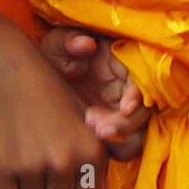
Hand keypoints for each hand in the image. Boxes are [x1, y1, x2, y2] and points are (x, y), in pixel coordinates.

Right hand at [0, 30, 106, 188]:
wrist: (7, 69)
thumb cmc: (47, 88)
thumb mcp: (82, 116)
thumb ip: (94, 154)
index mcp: (91, 150)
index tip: (63, 177)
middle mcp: (66, 162)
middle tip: (40, 172)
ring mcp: (34, 167)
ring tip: (24, 164)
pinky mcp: (4, 170)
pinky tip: (9, 170)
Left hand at [40, 27, 151, 162]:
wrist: (43, 78)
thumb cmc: (57, 55)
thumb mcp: (58, 44)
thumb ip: (69, 41)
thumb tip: (86, 44)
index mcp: (123, 60)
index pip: (144, 78)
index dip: (139, 94)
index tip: (124, 108)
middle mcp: (130, 86)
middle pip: (146, 110)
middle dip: (127, 124)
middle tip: (99, 129)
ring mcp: (124, 109)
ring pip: (139, 131)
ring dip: (122, 138)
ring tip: (92, 132)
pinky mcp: (115, 128)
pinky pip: (126, 144)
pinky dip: (116, 148)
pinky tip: (91, 143)